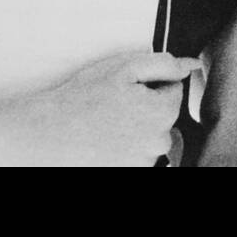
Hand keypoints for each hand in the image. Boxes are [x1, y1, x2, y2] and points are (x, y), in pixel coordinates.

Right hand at [19, 52, 200, 166]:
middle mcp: (160, 143)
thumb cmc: (82, 99)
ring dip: (135, 131)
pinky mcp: (130, 173)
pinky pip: (137, 157)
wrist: (45, 135)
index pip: (174, 92)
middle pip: (164, 118)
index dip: (151, 85)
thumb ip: (164, 64)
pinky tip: (104, 143)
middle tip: (112, 107)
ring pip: (150, 139)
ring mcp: (144, 163)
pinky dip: (125, 149)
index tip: (126, 89)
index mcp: (163, 112)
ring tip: (104, 126)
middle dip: (145, 109)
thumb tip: (191, 64)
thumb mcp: (123, 67)